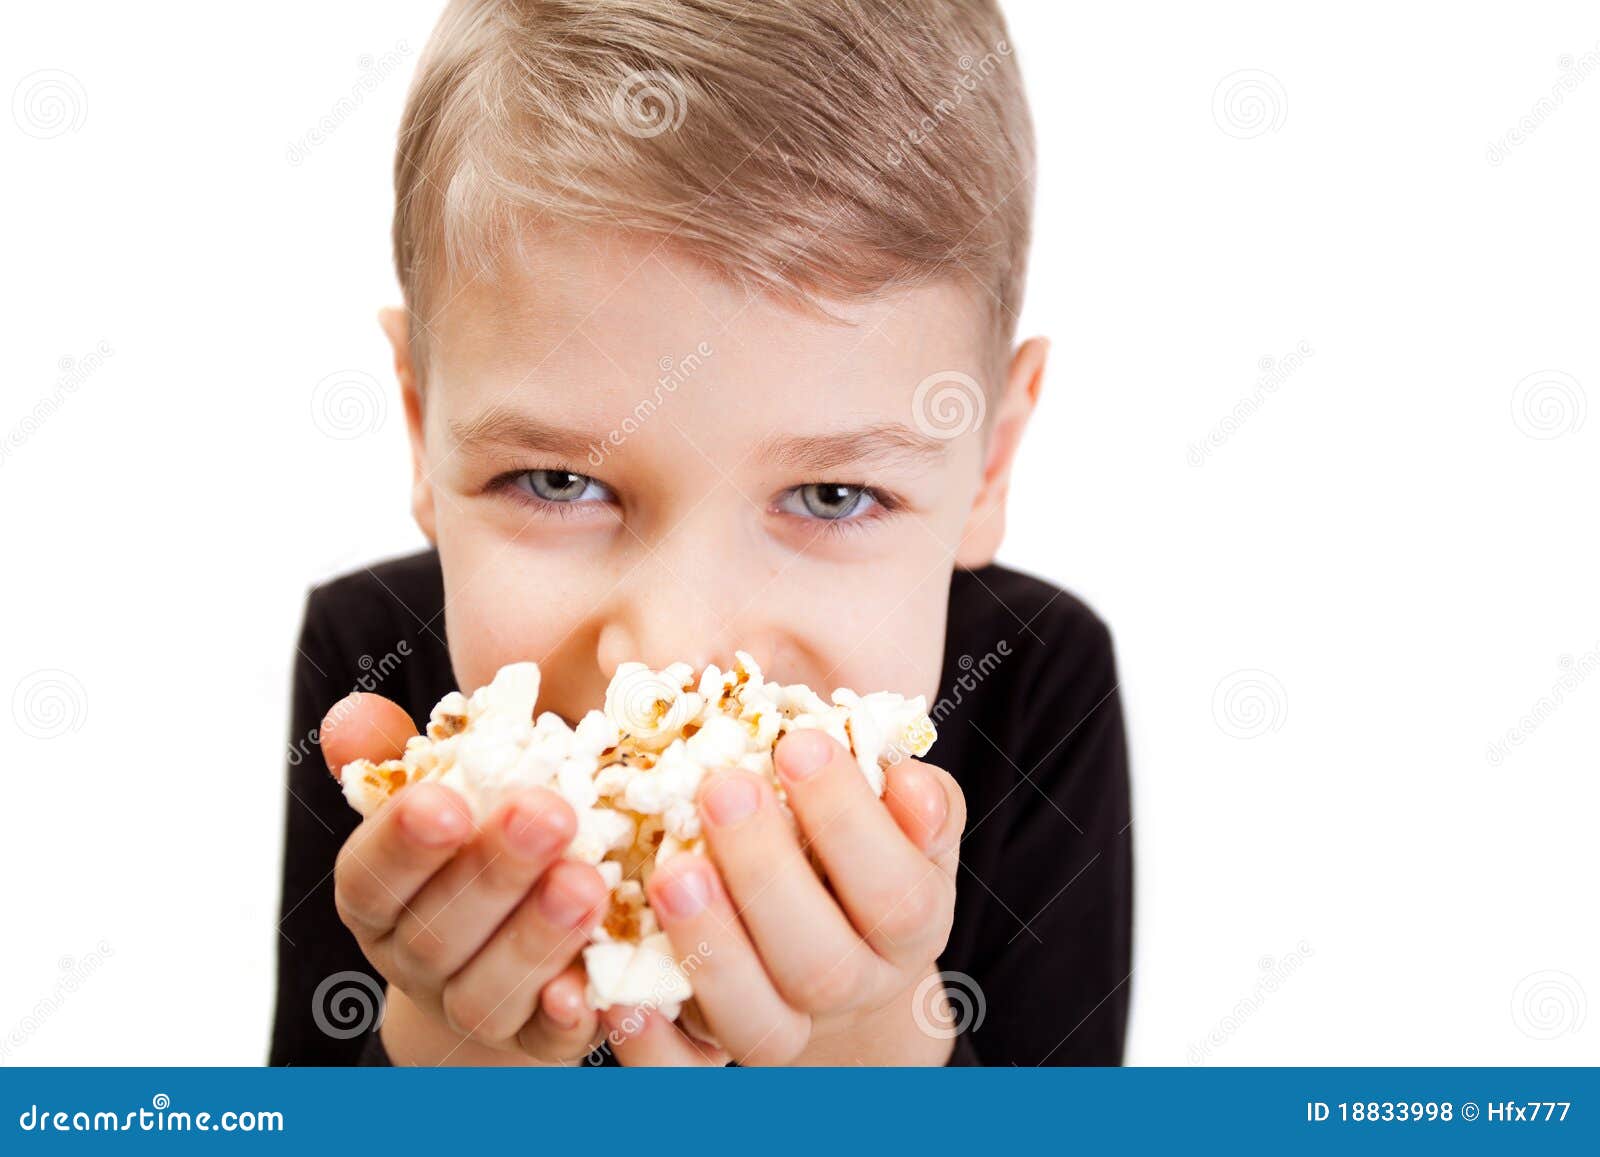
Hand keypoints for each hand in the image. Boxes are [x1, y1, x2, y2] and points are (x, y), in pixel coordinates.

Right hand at [322, 693, 608, 1063]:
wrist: (508, 952)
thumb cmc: (471, 849)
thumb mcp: (439, 796)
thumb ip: (398, 758)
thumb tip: (354, 714)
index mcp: (380, 899)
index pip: (371, 877)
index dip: (402, 844)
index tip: (445, 800)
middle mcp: (414, 961)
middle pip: (436, 932)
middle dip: (492, 873)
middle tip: (548, 814)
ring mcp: (471, 1008)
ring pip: (487, 992)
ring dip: (536, 938)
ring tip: (586, 882)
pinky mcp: (536, 1044)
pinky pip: (544, 1044)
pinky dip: (563, 1018)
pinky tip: (588, 985)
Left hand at [602, 728, 965, 1064]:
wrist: (830, 946)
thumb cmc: (852, 851)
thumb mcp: (897, 820)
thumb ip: (911, 801)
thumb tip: (906, 783)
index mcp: (909, 927)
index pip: (895, 892)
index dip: (849, 824)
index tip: (796, 743)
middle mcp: (854, 989)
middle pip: (823, 965)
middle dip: (768, 874)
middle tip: (721, 787)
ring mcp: (786, 1033)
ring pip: (758, 1028)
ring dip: (712, 949)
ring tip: (670, 871)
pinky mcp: (714, 1064)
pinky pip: (685, 1081)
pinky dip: (650, 1046)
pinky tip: (617, 992)